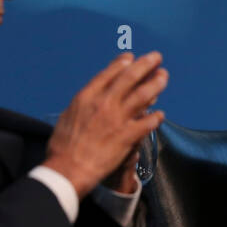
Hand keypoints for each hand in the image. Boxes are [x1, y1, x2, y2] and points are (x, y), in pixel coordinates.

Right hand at [44, 52, 168, 197]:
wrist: (68, 168)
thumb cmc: (63, 146)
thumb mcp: (68, 116)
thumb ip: (83, 104)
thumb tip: (90, 98)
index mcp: (87, 96)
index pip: (109, 74)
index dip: (122, 63)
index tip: (131, 57)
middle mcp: (104, 103)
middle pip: (130, 78)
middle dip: (145, 64)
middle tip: (156, 58)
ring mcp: (117, 118)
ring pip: (143, 95)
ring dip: (156, 84)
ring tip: (163, 77)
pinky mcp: (127, 136)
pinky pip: (147, 122)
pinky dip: (156, 117)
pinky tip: (161, 114)